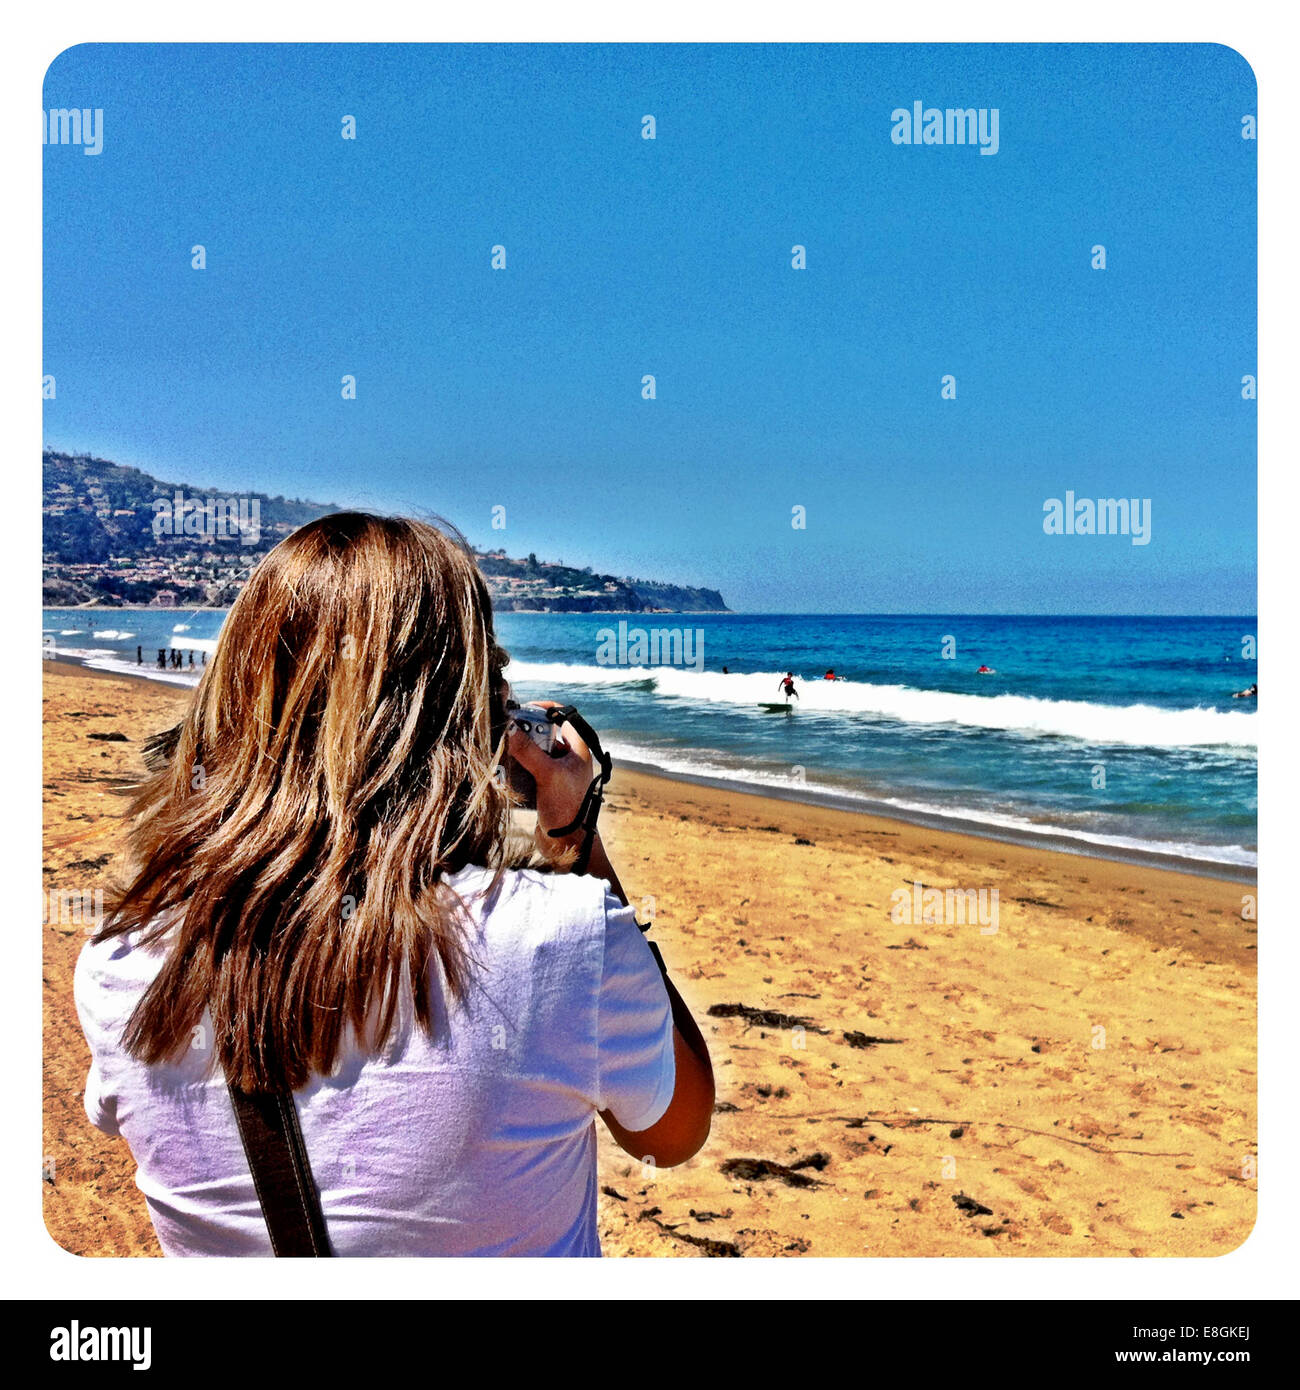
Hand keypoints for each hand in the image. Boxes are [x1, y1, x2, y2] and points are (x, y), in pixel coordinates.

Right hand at [506, 702, 596, 854]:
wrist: (567, 844)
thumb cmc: (566, 808)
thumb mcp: (547, 775)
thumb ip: (528, 751)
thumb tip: (508, 729)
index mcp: (578, 749)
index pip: (563, 717)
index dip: (544, 710)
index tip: (522, 710)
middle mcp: (569, 758)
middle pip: (543, 734)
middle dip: (524, 733)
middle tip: (506, 734)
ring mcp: (556, 773)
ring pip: (533, 753)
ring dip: (517, 752)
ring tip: (501, 753)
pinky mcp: (544, 787)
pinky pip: (527, 770)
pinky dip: (516, 769)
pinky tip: (503, 773)